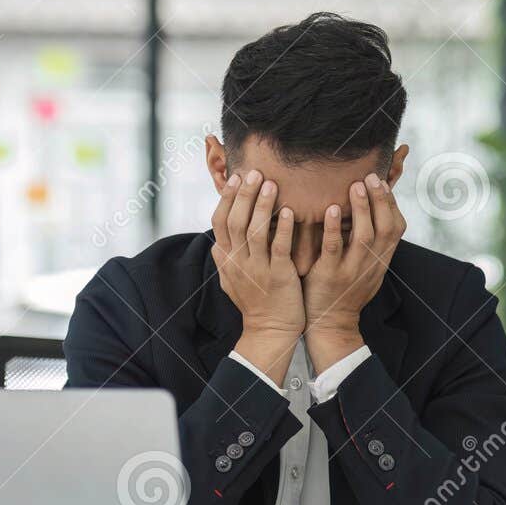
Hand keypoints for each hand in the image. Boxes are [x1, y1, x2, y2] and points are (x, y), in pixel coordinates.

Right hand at [211, 169, 301, 386]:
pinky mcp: (278, 277)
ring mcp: (257, 270)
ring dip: (261, 206)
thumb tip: (216, 241)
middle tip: (253, 172)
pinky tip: (288, 211)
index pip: (220, 222)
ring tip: (270, 183)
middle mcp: (238, 262)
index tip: (235, 177)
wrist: (271, 332)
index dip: (227, 198)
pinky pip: (278, 248)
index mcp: (227, 260)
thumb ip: (225, 259)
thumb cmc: (256, 302)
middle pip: (235, 221)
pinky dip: (282, 228)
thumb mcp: (232, 280)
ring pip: (254, 231)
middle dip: (243, 194)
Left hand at [303, 172, 405, 369]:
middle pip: (385, 228)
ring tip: (355, 185)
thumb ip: (371, 243)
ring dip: (362, 209)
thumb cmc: (344, 289)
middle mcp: (371, 264)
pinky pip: (334, 249)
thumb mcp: (365, 267)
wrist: (329, 324)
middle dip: (380, 200)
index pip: (396, 228)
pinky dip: (334, 228)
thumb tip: (373, 210)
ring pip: (364, 236)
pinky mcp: (329, 276)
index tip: (382, 182)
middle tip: (371, 176)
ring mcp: (351, 271)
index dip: (391, 204)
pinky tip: (331, 209)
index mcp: (380, 260)